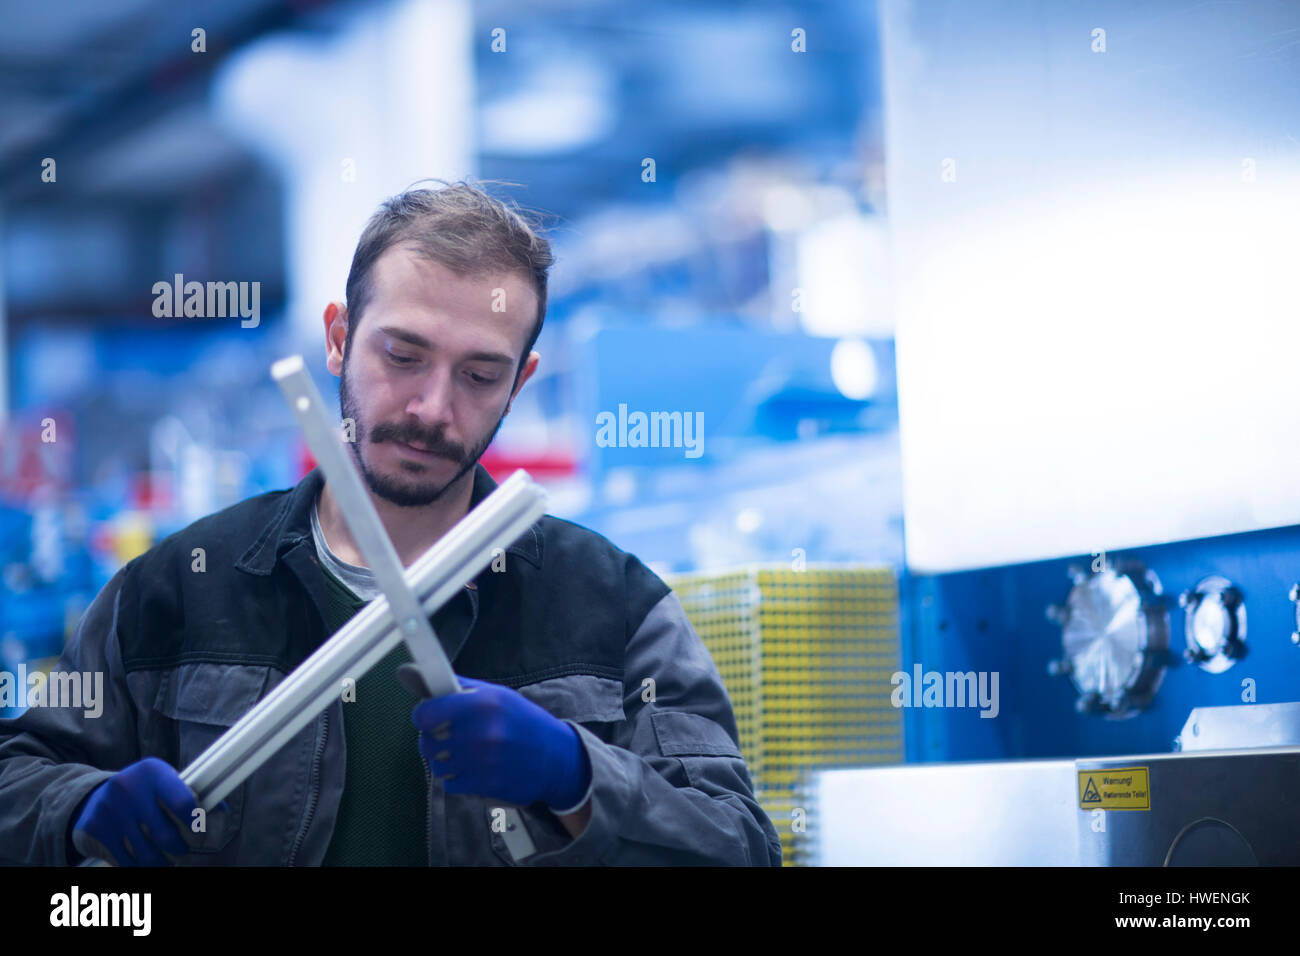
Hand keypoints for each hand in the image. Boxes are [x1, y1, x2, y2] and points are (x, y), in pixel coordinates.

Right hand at [69, 757, 221, 865]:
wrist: (92, 797)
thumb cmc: (142, 792)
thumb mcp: (164, 783)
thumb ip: (190, 795)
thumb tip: (220, 812)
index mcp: (153, 772)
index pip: (183, 803)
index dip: (196, 823)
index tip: (199, 832)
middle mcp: (130, 788)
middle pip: (166, 836)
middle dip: (181, 848)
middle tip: (185, 849)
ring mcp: (110, 810)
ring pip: (148, 854)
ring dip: (163, 863)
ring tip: (169, 859)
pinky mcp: (96, 829)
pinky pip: (127, 862)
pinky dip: (142, 867)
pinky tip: (148, 862)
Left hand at [410, 676, 591, 811]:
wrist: (557, 757)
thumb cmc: (522, 720)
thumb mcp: (495, 694)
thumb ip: (453, 686)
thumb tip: (407, 672)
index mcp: (481, 703)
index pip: (425, 713)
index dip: (424, 715)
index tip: (431, 716)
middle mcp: (479, 733)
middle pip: (427, 742)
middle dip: (434, 739)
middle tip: (452, 735)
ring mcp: (482, 762)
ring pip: (437, 765)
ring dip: (446, 760)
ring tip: (466, 752)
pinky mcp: (484, 785)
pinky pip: (451, 784)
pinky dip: (458, 778)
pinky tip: (475, 768)